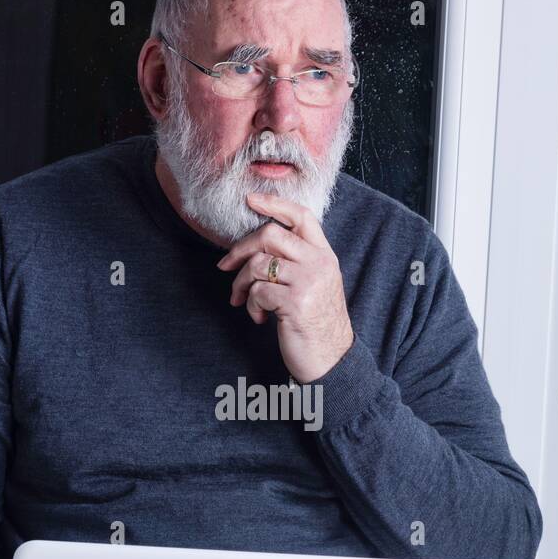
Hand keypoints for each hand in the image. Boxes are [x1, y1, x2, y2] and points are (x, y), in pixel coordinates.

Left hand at [216, 192, 354, 383]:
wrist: (331, 359)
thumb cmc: (316, 323)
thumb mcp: (316, 284)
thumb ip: (297, 262)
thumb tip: (257, 247)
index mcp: (324, 255)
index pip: (301, 217)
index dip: (274, 203)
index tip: (250, 199)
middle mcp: (319, 263)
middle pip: (270, 235)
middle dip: (240, 250)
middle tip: (226, 267)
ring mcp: (308, 282)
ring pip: (258, 264)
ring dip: (241, 284)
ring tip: (243, 301)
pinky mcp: (295, 302)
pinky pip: (258, 292)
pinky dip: (251, 305)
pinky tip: (260, 318)